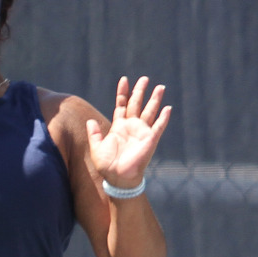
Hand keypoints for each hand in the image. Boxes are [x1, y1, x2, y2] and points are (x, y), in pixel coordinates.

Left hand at [87, 76, 170, 191]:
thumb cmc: (107, 166)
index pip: (122, 104)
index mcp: (118, 126)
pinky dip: (164, 117)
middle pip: (137, 104)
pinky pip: (159, 126)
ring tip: (160, 87)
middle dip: (140, 91)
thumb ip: (94, 134)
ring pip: (150, 111)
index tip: (124, 80)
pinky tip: (168, 108)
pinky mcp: (150, 139)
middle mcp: (131, 126)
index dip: (123, 92)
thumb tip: (89, 121)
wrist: (118, 179)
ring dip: (155, 99)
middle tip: (144, 78)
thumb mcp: (96, 148)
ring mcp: (142, 132)